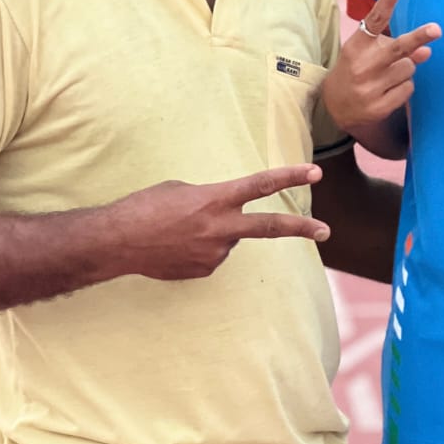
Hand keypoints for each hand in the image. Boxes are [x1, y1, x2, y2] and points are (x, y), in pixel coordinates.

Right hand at [112, 165, 328, 280]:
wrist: (117, 242)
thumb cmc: (145, 207)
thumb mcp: (181, 191)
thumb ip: (212, 200)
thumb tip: (224, 216)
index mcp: (215, 199)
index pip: (261, 185)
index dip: (290, 177)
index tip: (315, 173)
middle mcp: (221, 228)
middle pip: (270, 227)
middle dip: (301, 228)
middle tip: (326, 231)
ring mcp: (214, 253)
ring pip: (228, 239)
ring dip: (213, 233)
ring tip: (180, 230)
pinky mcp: (204, 271)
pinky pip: (211, 255)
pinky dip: (199, 249)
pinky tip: (176, 246)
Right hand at [323, 0, 441, 129]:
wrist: (331, 107)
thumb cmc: (353, 72)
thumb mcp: (366, 55)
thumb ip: (394, 48)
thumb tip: (427, 50)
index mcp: (356, 46)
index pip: (374, 19)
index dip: (387, 0)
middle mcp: (362, 65)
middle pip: (398, 48)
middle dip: (419, 37)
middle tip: (436, 29)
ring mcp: (370, 88)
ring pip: (409, 68)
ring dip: (406, 69)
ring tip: (389, 75)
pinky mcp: (378, 107)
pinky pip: (407, 89)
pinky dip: (404, 87)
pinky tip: (388, 90)